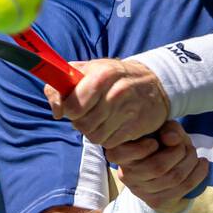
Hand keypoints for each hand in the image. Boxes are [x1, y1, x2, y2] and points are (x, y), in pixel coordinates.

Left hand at [43, 57, 168, 147]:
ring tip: (100, 119)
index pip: (73, 105)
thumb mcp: (89, 70)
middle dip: (80, 121)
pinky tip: (112, 126)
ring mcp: (127, 112)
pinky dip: (106, 138)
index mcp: (102, 74)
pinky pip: (108, 143)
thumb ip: (63, 84)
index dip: (68, 109)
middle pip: (82, 124)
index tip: (73, 106)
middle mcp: (116, 93)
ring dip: (92, 131)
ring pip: (94, 136)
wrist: (155, 84)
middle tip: (87, 113)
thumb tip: (57, 110)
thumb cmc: (115, 77)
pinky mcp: (135, 128)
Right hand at [105, 122, 208, 212]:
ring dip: (191, 162)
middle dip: (179, 152)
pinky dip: (198, 173)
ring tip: (193, 153)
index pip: (122, 155)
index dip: (142, 148)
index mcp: (120, 153)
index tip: (155, 142)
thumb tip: (172, 139)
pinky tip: (203, 163)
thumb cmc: (160, 141)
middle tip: (186, 145)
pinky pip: (183, 187)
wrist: (163, 170)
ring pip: (174, 178)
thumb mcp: (162, 129)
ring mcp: (141, 191)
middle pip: (157, 167)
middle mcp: (127, 175)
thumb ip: (168, 129)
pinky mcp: (157, 201)